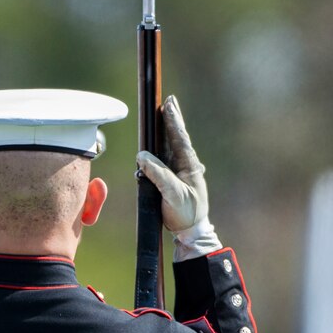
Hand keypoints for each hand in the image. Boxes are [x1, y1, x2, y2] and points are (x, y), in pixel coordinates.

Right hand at [136, 96, 207, 233]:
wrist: (191, 231)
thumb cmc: (185, 213)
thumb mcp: (173, 194)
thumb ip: (159, 174)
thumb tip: (142, 156)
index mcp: (190, 165)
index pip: (180, 138)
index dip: (173, 120)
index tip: (168, 104)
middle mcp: (186, 165)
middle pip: (176, 137)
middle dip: (172, 119)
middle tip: (169, 100)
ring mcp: (180, 171)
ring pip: (170, 146)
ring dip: (165, 130)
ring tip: (163, 113)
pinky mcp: (173, 178)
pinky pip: (164, 158)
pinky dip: (159, 146)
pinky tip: (156, 140)